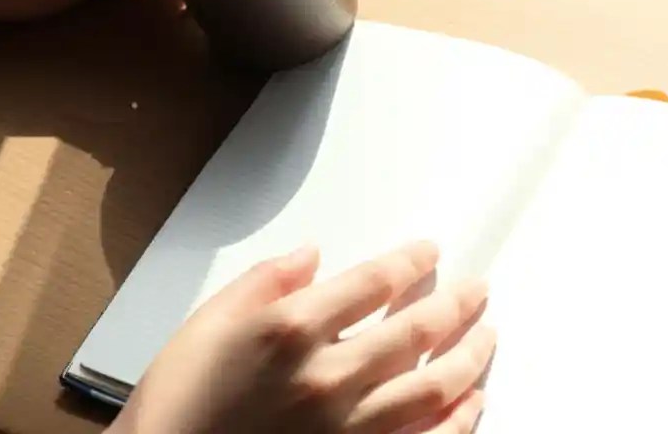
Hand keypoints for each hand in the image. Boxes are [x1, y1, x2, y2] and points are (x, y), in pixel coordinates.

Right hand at [109, 242, 493, 433]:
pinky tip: (474, 401)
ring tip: (488, 335)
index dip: (409, 262)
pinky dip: (458, 421)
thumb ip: (265, 281)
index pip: (373, 282)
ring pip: (433, 387)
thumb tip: (312, 255)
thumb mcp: (208, 323)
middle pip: (416, 331)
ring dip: (470, 357)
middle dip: (456, 304)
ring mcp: (347, 426)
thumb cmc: (179, 402)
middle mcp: (328, 376)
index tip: (428, 252)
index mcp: (291, 330)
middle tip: (478, 289)